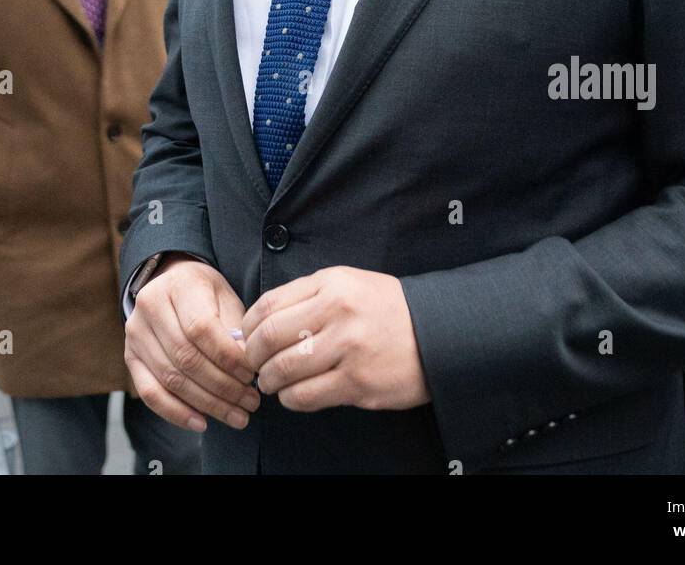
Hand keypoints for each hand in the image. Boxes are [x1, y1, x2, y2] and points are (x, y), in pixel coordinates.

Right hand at [125, 255, 260, 432]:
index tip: (252, 375)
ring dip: (206, 404)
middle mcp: (150, 306)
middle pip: (186, 357)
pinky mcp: (130, 357)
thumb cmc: (205, 294)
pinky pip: (150, 393)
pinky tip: (202, 423)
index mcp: (178, 285)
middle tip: (250, 402)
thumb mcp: (225, 298)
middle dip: (222, 386)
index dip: (227, 357)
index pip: (201, 328)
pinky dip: (176, 412)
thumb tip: (246, 370)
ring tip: (236, 416)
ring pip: (170, 379)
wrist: (171, 283)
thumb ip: (234, 330)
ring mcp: (136, 333)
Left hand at [240, 266, 429, 412]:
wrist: (437, 333)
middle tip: (254, 364)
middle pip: (270, 337)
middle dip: (253, 356)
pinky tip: (293, 395)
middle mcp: (338, 312)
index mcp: (331, 283)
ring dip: (269, 381)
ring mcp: (348, 349)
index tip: (247, 338)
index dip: (248, 326)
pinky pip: (306, 396)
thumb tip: (260, 322)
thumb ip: (308, 297)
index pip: (269, 304)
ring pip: (284, 370)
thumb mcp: (348, 284)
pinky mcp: (357, 383)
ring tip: (272, 382)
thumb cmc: (385, 309)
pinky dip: (290, 399)